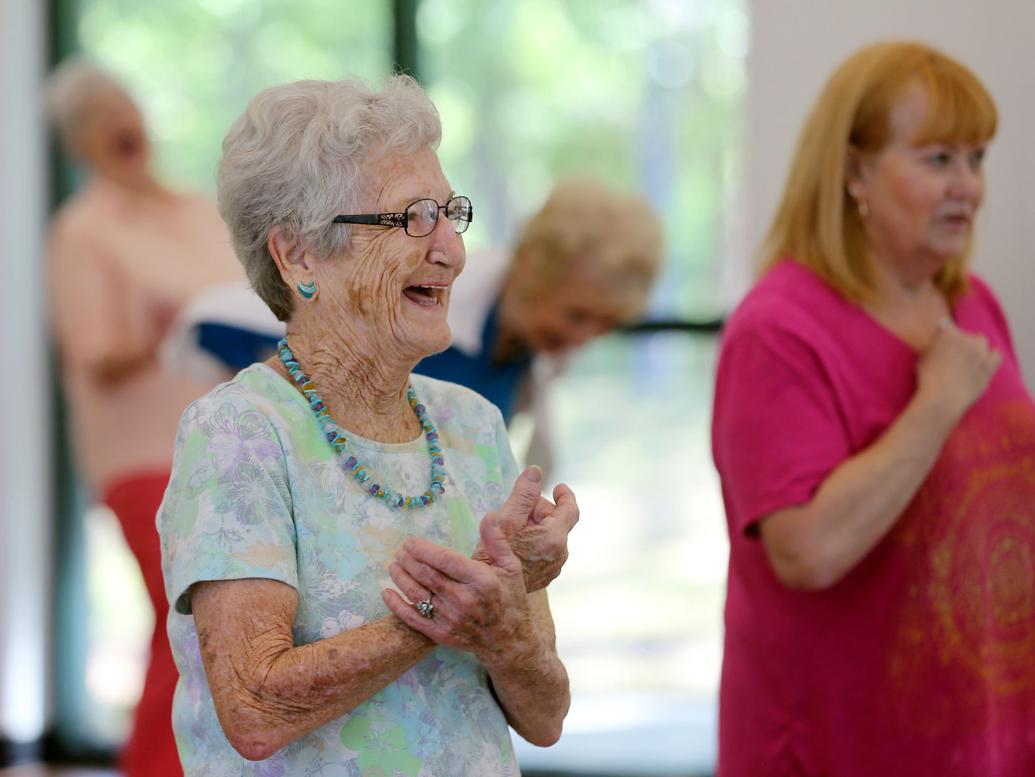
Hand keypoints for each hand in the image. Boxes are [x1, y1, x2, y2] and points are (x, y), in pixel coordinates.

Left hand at [382, 514, 535, 666]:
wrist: (509, 640)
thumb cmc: (510, 598)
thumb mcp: (511, 567)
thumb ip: (496, 541)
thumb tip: (488, 516)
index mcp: (480, 580)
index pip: (444, 560)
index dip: (422, 549)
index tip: (410, 541)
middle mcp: (463, 599)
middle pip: (426, 575)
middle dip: (408, 560)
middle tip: (399, 550)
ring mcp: (450, 619)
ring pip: (417, 594)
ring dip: (400, 577)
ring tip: (393, 565)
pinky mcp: (441, 634)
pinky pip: (413, 619)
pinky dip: (397, 605)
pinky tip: (386, 593)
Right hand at [473, 466, 579, 591]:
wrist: (487, 592)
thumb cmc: (495, 554)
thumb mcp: (507, 518)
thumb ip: (524, 494)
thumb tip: (536, 472)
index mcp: (555, 537)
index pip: (570, 509)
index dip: (565, 495)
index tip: (557, 487)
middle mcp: (559, 554)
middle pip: (555, 522)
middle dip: (538, 511)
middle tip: (515, 509)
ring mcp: (552, 568)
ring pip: (549, 537)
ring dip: (535, 528)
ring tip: (512, 528)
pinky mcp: (542, 578)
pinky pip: (543, 553)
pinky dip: (533, 543)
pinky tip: (514, 545)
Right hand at [917, 319, 1000, 421]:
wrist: (944, 397)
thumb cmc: (927, 379)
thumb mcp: (922, 359)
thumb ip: (931, 347)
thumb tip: (934, 344)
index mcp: (948, 335)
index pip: (947, 325)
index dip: (944, 326)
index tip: (942, 325)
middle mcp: (967, 340)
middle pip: (967, 334)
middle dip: (962, 339)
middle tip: (955, 348)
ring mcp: (980, 353)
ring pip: (981, 341)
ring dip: (976, 345)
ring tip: (970, 354)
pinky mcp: (989, 367)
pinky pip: (996, 355)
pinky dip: (991, 355)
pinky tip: (985, 360)